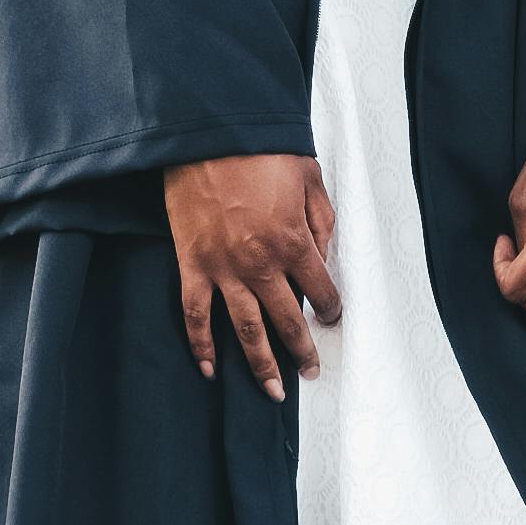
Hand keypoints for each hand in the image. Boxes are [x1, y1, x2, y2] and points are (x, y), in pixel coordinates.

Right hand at [165, 154, 338, 400]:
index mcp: (294, 242)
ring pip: (246, 329)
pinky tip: (209, 369)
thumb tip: (323, 258)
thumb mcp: (309, 179)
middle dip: (302, 350)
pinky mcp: (192, 265)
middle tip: (311, 371)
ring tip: (273, 391)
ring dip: (261, 364)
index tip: (332, 318)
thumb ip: (321, 222)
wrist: (208, 133)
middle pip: (287, 320)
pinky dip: (201, 345)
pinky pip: (195, 315)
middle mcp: (261, 264)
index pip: (321, 290)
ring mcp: (224, 269)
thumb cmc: (261, 150)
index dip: (330, 308)